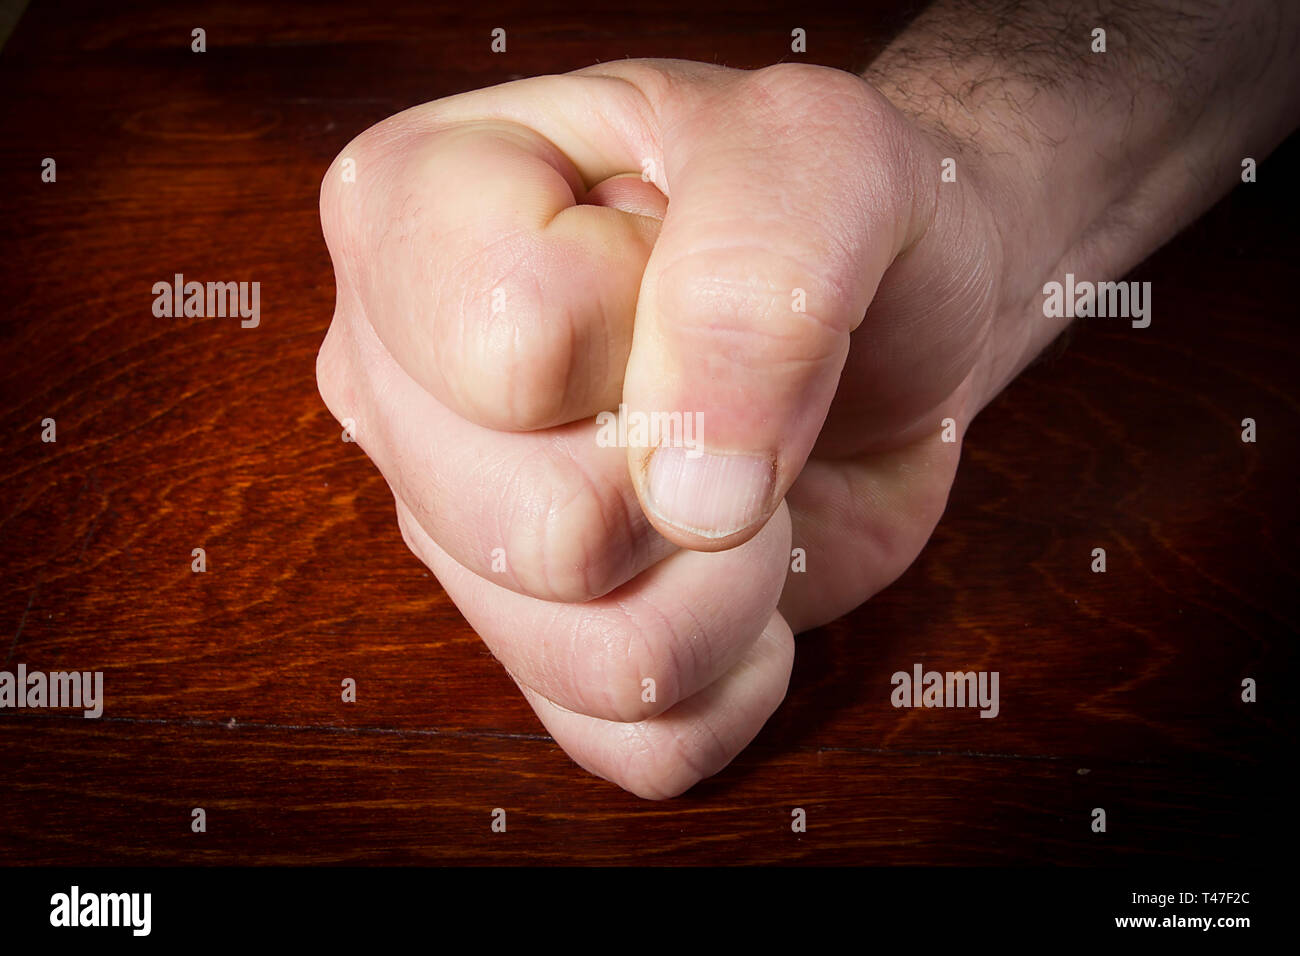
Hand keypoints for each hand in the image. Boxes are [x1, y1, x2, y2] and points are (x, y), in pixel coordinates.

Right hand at [315, 58, 1007, 796]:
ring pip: (595, 657)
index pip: (516, 342)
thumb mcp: (823, 154)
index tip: (690, 263)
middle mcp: (399, 384)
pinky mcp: (540, 646)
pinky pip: (633, 740)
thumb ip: (753, 272)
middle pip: (541, 528)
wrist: (884, 320)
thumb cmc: (832, 217)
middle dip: (704, 475)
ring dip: (732, 580)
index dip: (667, 326)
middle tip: (732, 393)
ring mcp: (455, 530)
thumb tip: (687, 495)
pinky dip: (735, 673)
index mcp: (409, 213)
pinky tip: (742, 573)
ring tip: (746, 479)